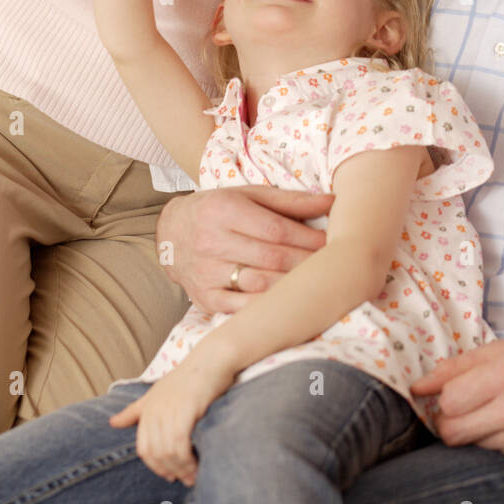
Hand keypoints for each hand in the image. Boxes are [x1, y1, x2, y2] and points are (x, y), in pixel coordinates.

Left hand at [109, 358, 234, 484]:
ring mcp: (169, 407)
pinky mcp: (186, 407)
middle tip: (185, 480)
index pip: (143, 448)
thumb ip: (136, 411)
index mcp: (147, 408)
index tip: (170, 476)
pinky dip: (187, 459)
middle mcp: (155, 409)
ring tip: (193, 476)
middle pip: (155, 452)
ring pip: (168, 450)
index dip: (155, 466)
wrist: (212, 359)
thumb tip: (112, 423)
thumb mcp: (158, 393)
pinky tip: (196, 464)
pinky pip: (180, 442)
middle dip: (169, 470)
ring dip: (181, 468)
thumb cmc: (188, 378)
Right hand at [156, 185, 333, 313]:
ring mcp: (206, 273)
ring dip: (292, 286)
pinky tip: (287, 303)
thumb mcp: (247, 196)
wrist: (172, 233)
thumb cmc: (218, 210)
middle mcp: (211, 241)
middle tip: (331, 264)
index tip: (330, 242)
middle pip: (271, 258)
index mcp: (223, 210)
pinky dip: (266, 307)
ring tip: (315, 283)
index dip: (307, 237)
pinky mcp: (204, 298)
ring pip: (258, 284)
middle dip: (306, 262)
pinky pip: (240, 308)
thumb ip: (288, 200)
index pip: (275, 229)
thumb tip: (330, 201)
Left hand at [411, 337, 503, 470]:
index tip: (452, 396)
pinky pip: (501, 456)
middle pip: (454, 431)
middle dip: (452, 422)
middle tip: (468, 409)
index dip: (444, 400)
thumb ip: (456, 366)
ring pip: (476, 445)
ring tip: (503, 411)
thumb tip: (418, 388)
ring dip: (480, 431)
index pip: (448, 401)